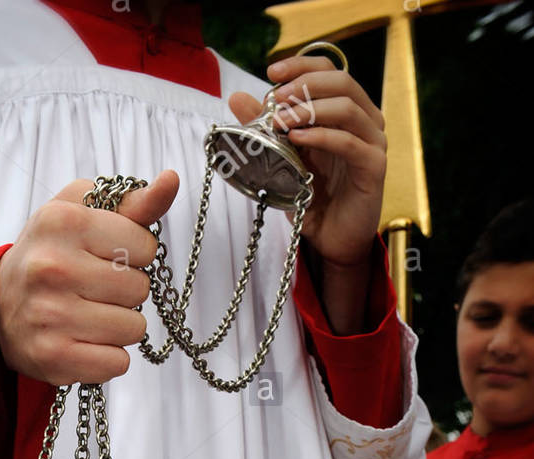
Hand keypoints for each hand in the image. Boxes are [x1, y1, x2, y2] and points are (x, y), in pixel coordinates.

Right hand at [0, 171, 178, 384]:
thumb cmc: (48, 256)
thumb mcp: (80, 215)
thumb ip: (132, 203)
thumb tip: (171, 180)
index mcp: (63, 222)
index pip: (145, 246)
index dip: (134, 255)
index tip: (107, 258)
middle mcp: (53, 267)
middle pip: (140, 289)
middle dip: (126, 292)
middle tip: (94, 290)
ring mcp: (52, 316)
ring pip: (133, 328)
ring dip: (119, 326)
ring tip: (89, 315)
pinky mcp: (54, 358)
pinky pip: (118, 363)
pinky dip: (108, 357)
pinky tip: (85, 342)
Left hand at [228, 56, 386, 269]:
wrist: (332, 240)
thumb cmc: (313, 198)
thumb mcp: (285, 158)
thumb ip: (267, 127)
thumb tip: (237, 98)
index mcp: (347, 111)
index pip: (330, 70)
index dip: (302, 65)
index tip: (271, 72)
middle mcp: (366, 121)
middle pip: (341, 81)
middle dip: (304, 84)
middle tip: (275, 99)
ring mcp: (373, 142)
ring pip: (347, 108)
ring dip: (309, 109)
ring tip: (280, 120)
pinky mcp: (374, 167)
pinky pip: (348, 142)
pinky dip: (321, 136)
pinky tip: (296, 139)